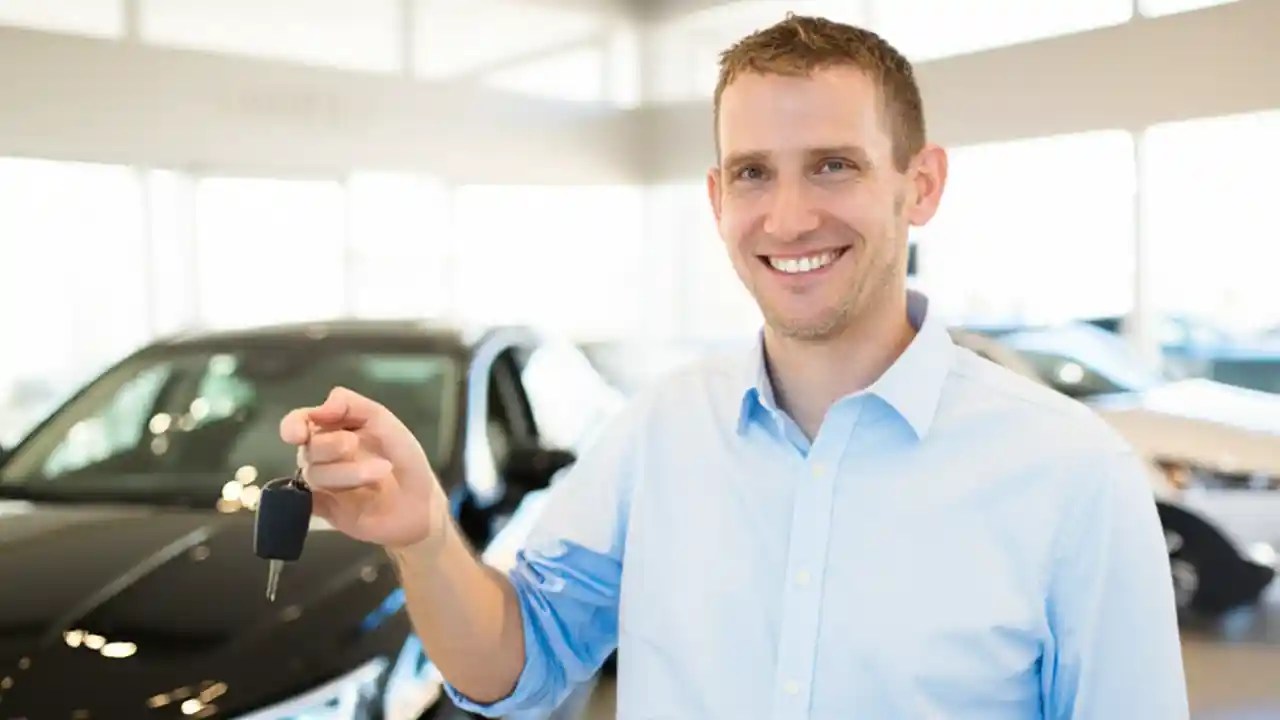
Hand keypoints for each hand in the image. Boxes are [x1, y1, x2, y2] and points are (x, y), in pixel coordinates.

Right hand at [280, 386, 448, 549]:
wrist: (420, 503)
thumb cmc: (403, 458)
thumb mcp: (385, 422)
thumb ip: (353, 405)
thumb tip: (321, 406)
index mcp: (331, 428)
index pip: (298, 422)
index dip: (293, 425)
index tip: (299, 434)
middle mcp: (320, 455)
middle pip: (309, 447)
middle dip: (333, 445)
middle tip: (355, 446)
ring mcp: (320, 483)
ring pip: (314, 473)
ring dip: (348, 471)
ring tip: (382, 470)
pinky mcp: (322, 509)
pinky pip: (306, 502)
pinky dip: (320, 497)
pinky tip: (343, 498)